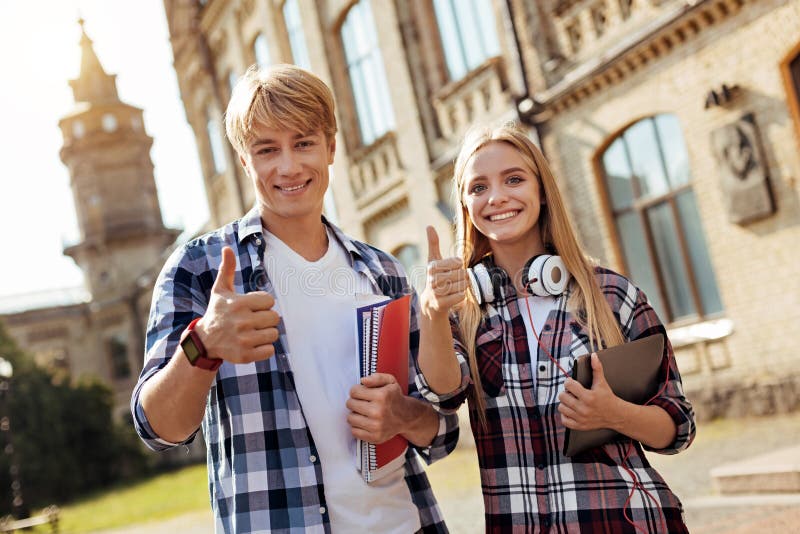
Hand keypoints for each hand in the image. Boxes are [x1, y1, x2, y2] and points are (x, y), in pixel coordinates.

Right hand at [195, 246, 279, 362]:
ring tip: (253, 332)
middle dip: (266, 319)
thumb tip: (227, 248)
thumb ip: (227, 269)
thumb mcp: (220, 290)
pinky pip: (270, 351)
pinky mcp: (245, 356)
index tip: (251, 307)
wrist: (205, 341)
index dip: (262, 304)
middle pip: (275, 318)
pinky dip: (264, 348)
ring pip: (274, 334)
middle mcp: (241, 322)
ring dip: (266, 333)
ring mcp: (243, 340)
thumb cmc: (217, 312)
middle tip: (253, 321)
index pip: (270, 301)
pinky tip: (252, 344)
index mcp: (239, 303)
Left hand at [346, 373, 408, 443]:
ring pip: (350, 418)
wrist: (406, 417)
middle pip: (350, 404)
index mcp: (382, 396)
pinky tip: (365, 422)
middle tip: (363, 402)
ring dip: (355, 414)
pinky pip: (354, 431)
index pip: (354, 392)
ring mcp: (376, 426)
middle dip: (354, 401)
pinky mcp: (375, 437)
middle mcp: (378, 412)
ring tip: (364, 412)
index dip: (356, 390)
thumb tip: (363, 381)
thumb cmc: (394, 397)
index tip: (362, 392)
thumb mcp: (390, 381)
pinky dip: (357, 427)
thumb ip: (376, 377)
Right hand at [420, 226, 467, 318]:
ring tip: (453, 289)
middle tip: (452, 281)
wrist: (431, 303)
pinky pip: (461, 296)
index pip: (458, 262)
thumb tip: (429, 225)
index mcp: (432, 266)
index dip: (458, 266)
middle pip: (461, 273)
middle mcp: (433, 279)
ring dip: (462, 287)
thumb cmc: (435, 277)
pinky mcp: (442, 303)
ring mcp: (436, 292)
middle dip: (461, 277)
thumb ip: (433, 243)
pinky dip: (461, 296)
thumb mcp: (433, 260)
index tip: (450, 270)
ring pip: (463, 285)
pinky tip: (453, 297)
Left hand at [558, 353, 625, 430]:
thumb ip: (597, 368)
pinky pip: (564, 420)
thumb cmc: (608, 398)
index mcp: (589, 397)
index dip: (569, 382)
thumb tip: (594, 356)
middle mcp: (584, 409)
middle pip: (562, 397)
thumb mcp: (602, 383)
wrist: (616, 415)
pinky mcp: (580, 426)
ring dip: (565, 403)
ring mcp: (581, 418)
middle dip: (566, 392)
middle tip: (572, 392)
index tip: (572, 383)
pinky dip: (565, 415)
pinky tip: (571, 410)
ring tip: (572, 401)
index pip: (568, 385)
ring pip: (561, 407)